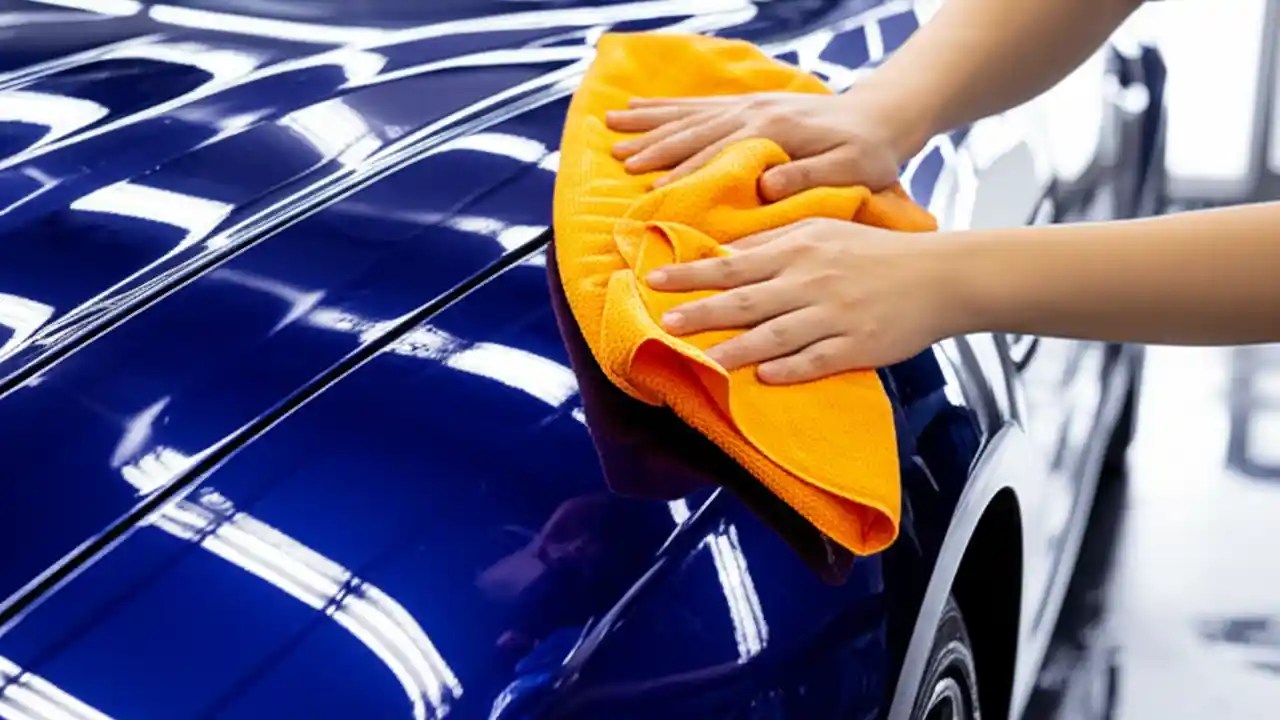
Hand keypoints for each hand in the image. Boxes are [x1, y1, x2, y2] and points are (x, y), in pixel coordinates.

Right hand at [605, 91, 922, 199]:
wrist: (885, 115)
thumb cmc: (871, 152)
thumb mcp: (851, 168)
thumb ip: (809, 176)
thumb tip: (764, 186)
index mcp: (774, 130)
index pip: (717, 153)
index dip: (683, 174)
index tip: (651, 193)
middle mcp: (755, 112)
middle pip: (693, 129)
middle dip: (652, 144)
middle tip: (616, 160)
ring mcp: (750, 104)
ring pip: (688, 112)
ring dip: (649, 120)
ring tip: (610, 126)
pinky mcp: (750, 104)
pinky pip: (699, 105)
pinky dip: (667, 107)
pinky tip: (641, 108)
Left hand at [647, 219, 955, 382]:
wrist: (939, 275)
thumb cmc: (874, 252)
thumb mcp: (822, 230)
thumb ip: (774, 243)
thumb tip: (726, 254)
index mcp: (799, 249)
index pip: (733, 263)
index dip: (692, 273)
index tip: (653, 280)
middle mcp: (811, 280)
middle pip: (745, 299)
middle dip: (702, 311)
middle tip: (663, 322)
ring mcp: (834, 314)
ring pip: (775, 334)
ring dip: (735, 349)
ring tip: (701, 361)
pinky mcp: (857, 344)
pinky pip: (817, 359)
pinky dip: (790, 369)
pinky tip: (763, 378)